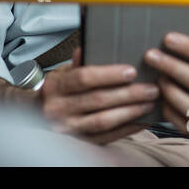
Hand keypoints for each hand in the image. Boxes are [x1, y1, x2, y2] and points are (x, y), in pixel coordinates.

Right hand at [38, 46, 161, 144]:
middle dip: (129, 94)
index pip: (84, 78)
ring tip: (150, 103)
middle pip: (98, 100)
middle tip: (151, 88)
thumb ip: (79, 62)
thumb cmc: (58, 89)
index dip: (109, 75)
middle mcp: (58, 109)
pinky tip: (142, 120)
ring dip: (131, 112)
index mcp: (55, 87)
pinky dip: (127, 129)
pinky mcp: (78, 142)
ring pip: (104, 121)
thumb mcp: (63, 72)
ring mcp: (68, 129)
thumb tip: (88, 46)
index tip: (131, 71)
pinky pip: (106, 137)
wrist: (37, 114)